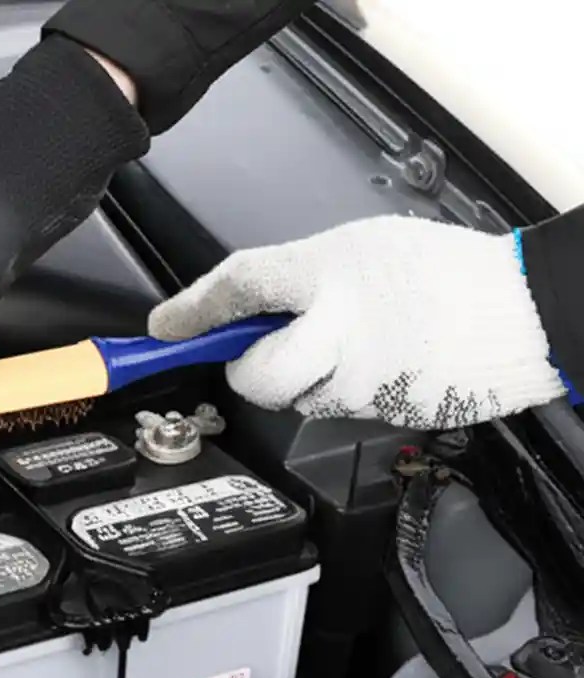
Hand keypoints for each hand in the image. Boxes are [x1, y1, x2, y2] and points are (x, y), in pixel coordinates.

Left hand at [147, 216, 564, 428]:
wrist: (531, 311)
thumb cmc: (450, 271)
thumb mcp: (363, 245)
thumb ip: (303, 276)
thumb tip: (255, 302)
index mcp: (330, 274)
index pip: (239, 285)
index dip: (192, 310)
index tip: (163, 328)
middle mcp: (341, 332)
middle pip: (256, 377)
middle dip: (248, 371)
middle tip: (258, 352)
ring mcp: (366, 381)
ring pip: (300, 400)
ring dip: (305, 381)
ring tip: (348, 344)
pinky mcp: (388, 414)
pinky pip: (341, 411)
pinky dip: (345, 392)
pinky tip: (379, 363)